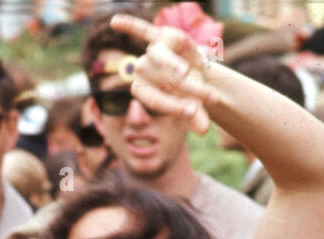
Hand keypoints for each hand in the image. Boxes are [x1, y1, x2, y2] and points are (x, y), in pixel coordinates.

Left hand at [109, 13, 218, 133]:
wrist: (193, 69)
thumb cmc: (188, 91)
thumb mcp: (194, 104)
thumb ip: (195, 116)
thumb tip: (203, 130)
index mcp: (143, 90)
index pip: (157, 101)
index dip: (176, 107)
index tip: (194, 112)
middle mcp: (142, 70)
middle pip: (163, 80)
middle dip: (187, 88)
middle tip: (208, 97)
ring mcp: (150, 52)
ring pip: (161, 58)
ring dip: (174, 65)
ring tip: (187, 72)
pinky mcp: (160, 35)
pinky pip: (142, 30)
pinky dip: (129, 25)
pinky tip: (115, 23)